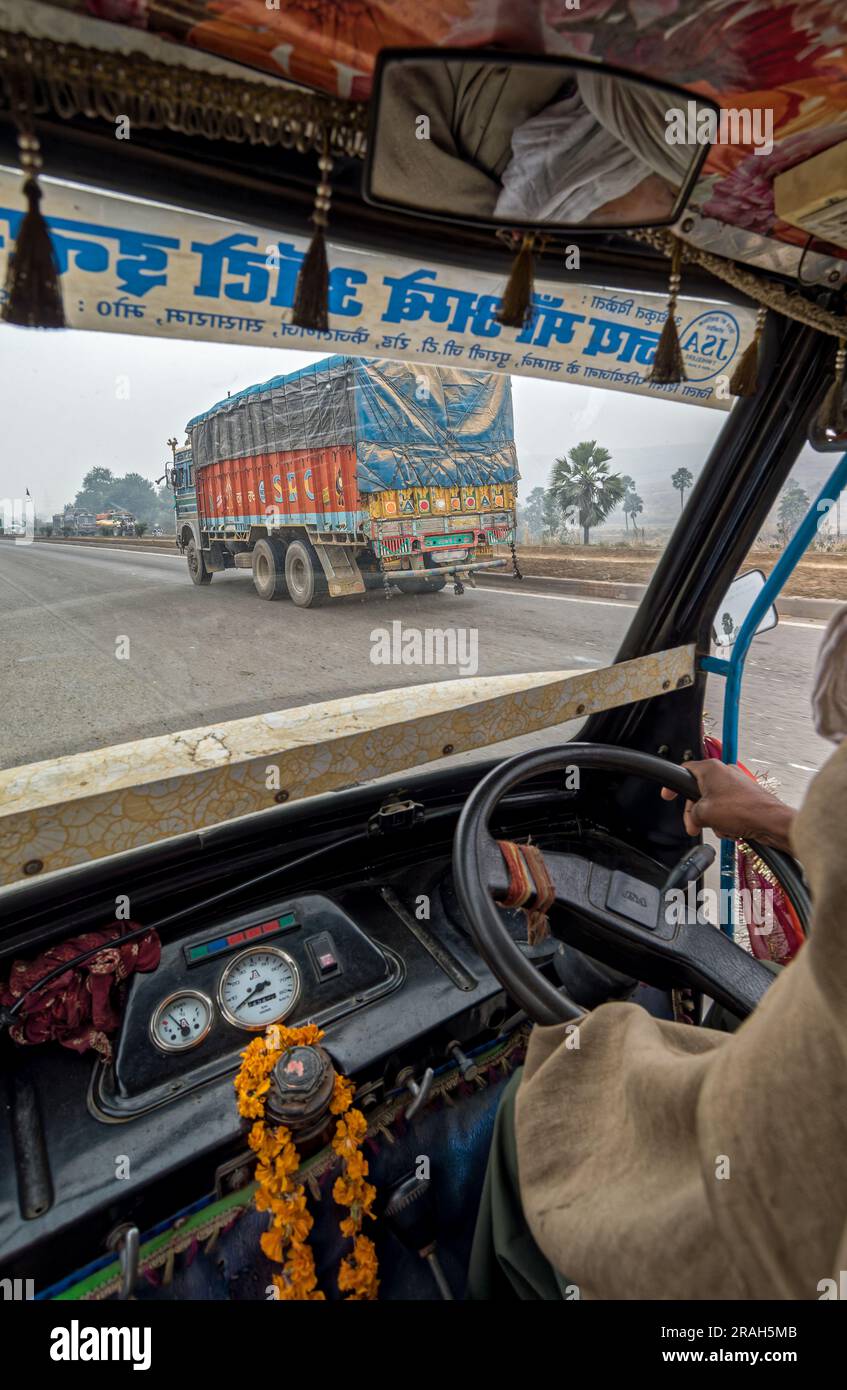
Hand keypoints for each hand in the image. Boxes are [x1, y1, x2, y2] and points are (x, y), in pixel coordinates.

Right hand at [661, 759, 794, 850]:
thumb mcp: (704, 813)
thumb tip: (693, 819)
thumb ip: (691, 814)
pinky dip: (724, 819)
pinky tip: (730, 828)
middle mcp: (724, 773)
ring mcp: (736, 784)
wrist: (770, 822)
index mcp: (711, 769)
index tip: (668, 794)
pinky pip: (726, 808)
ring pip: (712, 802)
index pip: (684, 771)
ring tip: (718, 827)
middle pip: (698, 791)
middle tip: (693, 824)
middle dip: (695, 811)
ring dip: (711, 818)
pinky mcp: (745, 797)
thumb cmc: (743, 810)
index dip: (674, 786)